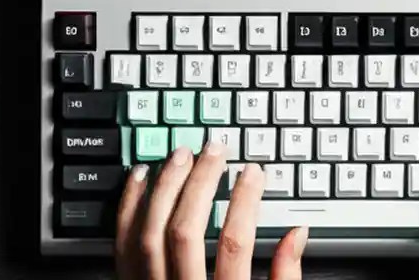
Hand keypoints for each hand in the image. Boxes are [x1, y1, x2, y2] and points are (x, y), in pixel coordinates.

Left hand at [115, 143, 307, 279]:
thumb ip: (286, 278)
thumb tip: (297, 234)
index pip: (233, 245)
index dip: (245, 202)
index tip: (253, 172)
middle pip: (184, 231)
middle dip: (200, 182)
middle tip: (215, 151)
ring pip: (147, 234)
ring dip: (162, 188)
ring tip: (180, 156)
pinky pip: (122, 246)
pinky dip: (128, 208)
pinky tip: (140, 179)